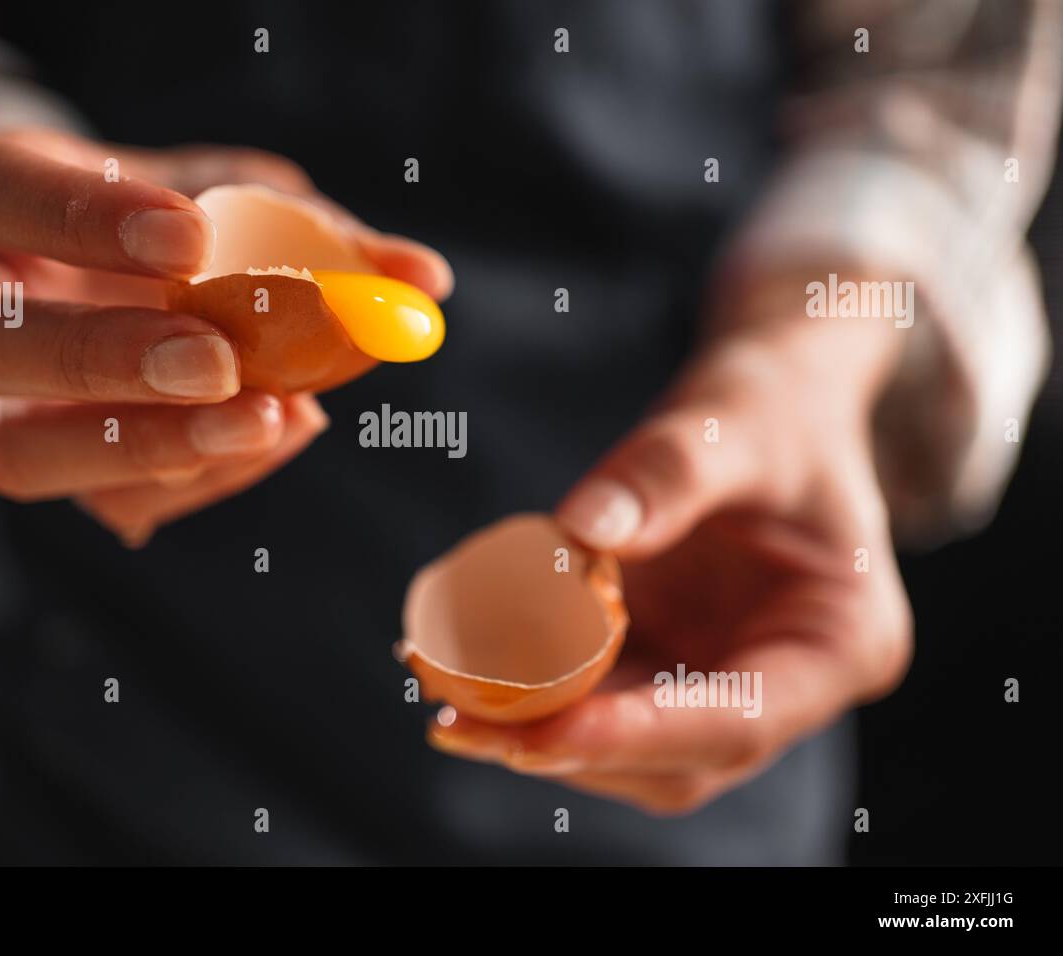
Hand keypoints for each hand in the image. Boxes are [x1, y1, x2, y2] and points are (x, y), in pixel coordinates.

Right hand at [0, 127, 451, 544]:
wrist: (123, 284)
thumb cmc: (178, 228)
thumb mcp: (235, 202)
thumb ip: (322, 235)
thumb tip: (424, 280)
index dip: (74, 218)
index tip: (189, 239)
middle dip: (100, 357)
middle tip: (218, 361)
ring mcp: (1, 407)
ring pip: (15, 454)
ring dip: (148, 448)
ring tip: (268, 420)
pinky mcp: (61, 478)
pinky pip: (109, 503)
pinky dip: (201, 480)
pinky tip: (272, 434)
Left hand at [429, 316, 912, 813]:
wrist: (767, 403)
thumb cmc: (770, 409)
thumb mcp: (732, 422)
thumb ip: (667, 473)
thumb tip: (581, 530)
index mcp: (841, 642)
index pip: (739, 720)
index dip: (637, 736)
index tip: (540, 733)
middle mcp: (784, 684)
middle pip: (676, 760)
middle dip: (568, 750)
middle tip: (461, 724)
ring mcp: (722, 682)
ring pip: (628, 747)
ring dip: (537, 734)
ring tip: (445, 702)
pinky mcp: (667, 666)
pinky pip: (598, 697)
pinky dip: (534, 692)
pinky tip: (463, 666)